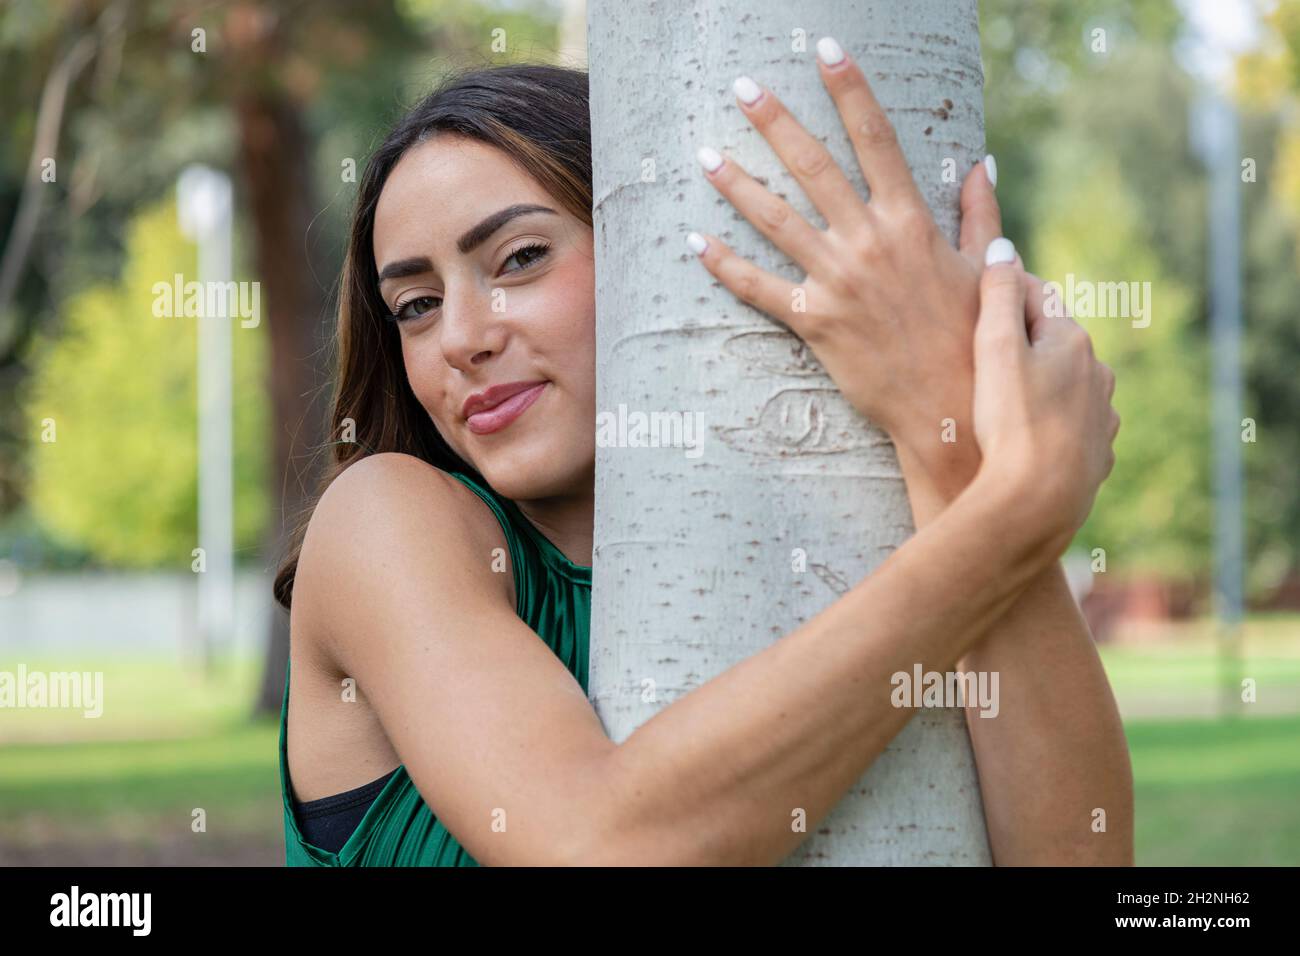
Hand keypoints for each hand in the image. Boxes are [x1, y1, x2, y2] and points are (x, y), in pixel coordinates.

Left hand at [686, 37, 1002, 494]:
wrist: (950, 405)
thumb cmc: (971, 334)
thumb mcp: (981, 267)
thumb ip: (978, 213)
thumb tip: (982, 162)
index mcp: (911, 221)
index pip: (876, 139)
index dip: (850, 90)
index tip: (826, 50)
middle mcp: (870, 242)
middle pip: (814, 167)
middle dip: (775, 122)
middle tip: (743, 86)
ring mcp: (838, 281)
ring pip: (775, 220)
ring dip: (736, 184)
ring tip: (703, 154)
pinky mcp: (813, 321)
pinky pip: (759, 287)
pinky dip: (724, 265)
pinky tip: (694, 242)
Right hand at [971, 239, 1118, 553]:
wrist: (1036, 500)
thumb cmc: (1010, 422)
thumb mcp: (994, 349)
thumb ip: (997, 294)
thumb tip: (1004, 247)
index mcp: (1073, 340)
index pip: (1035, 297)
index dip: (1001, 292)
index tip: (972, 294)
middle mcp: (1097, 374)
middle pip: (1052, 342)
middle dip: (1020, 340)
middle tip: (978, 348)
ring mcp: (1101, 417)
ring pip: (1064, 387)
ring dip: (1038, 385)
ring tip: (1000, 400)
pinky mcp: (1096, 455)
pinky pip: (1069, 428)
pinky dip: (1048, 425)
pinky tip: (1023, 439)